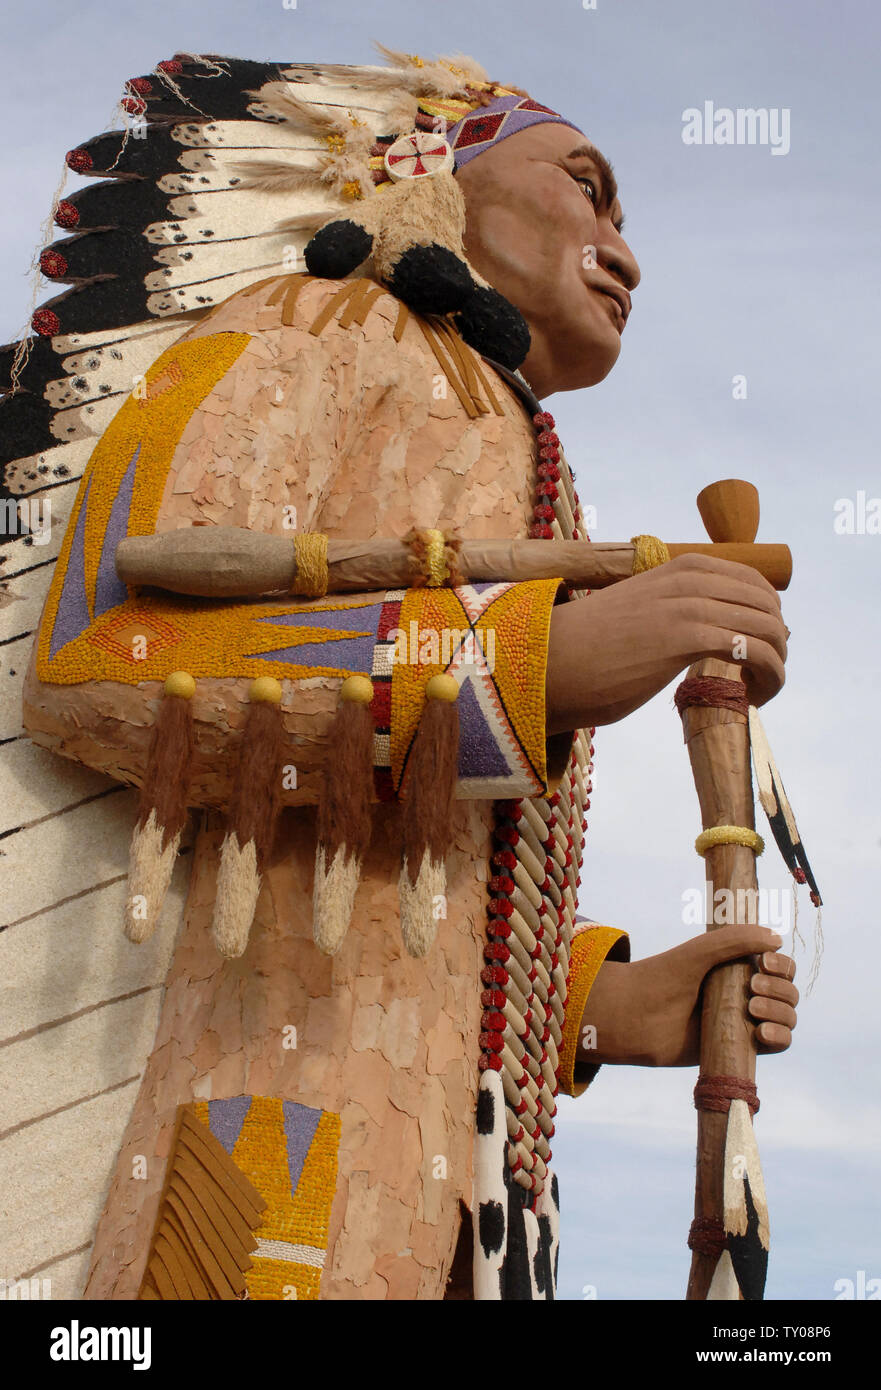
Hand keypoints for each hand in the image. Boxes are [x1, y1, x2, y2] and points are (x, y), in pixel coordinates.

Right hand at [545, 553, 786, 732]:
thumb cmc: (587, 651)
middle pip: (767, 605)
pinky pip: (754, 651)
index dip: (766, 618)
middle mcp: (689, 579)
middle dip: (775, 644)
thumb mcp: (639, 614)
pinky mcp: (687, 636)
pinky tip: (752, 698)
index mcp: (679, 568)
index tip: (752, 652)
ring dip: (775, 665)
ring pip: (768, 628)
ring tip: (757, 692)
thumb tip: (701, 635)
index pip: (753, 582)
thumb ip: (672, 612)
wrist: (548, 664)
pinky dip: (769, 676)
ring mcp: (689, 604)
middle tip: (758, 677)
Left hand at [577, 925, 797, 1068]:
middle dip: (780, 988)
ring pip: (787, 1017)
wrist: (635, 1017)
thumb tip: (778, 937)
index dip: (782, 965)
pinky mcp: (739, 1048)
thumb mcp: (699, 952)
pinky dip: (780, 1036)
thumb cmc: (663, 978)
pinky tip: (761, 1032)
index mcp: (737, 968)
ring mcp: (743, 1021)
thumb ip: (735, 939)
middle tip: (751, 986)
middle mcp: (744, 994)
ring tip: (751, 1008)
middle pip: (788, 991)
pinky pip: (777, 1044)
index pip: (779, 966)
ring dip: (781, 1011)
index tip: (764, 961)